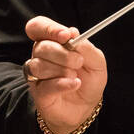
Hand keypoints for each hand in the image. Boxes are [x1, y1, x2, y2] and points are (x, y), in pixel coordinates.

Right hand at [23, 16, 107, 133]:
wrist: (86, 106)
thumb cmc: (89, 80)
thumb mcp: (96, 62)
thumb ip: (86, 47)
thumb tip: (73, 32)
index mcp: (53, 42)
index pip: (38, 26)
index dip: (49, 28)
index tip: (65, 35)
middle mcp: (41, 55)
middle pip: (41, 46)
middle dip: (62, 53)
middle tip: (79, 62)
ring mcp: (37, 74)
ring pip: (39, 65)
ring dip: (63, 70)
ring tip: (75, 76)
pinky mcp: (38, 92)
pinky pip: (46, 85)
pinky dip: (63, 84)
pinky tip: (75, 84)